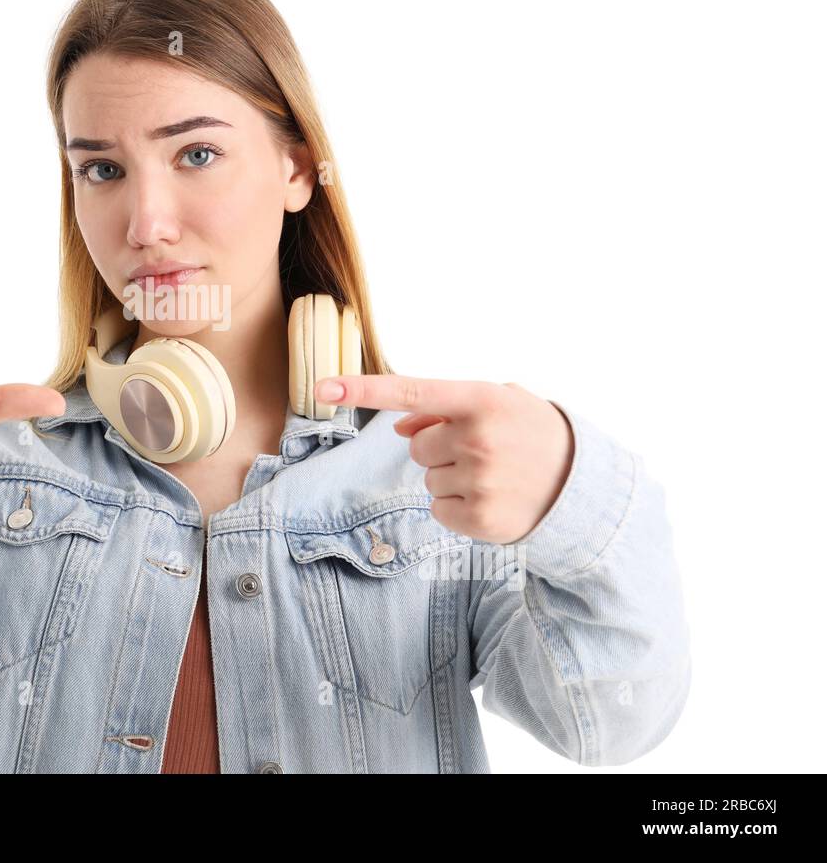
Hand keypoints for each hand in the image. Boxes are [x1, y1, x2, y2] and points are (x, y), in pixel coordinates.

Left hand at [314, 374, 574, 543]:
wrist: (583, 485)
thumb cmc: (531, 434)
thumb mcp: (498, 404)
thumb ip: (445, 409)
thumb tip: (399, 426)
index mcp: (480, 400)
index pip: (409, 391)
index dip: (362, 389)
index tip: (322, 387)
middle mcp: (476, 438)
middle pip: (417, 446)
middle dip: (440, 448)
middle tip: (482, 451)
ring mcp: (479, 480)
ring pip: (427, 479)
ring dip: (451, 477)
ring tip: (494, 475)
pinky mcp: (479, 518)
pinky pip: (438, 509)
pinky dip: (457, 506)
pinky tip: (491, 498)